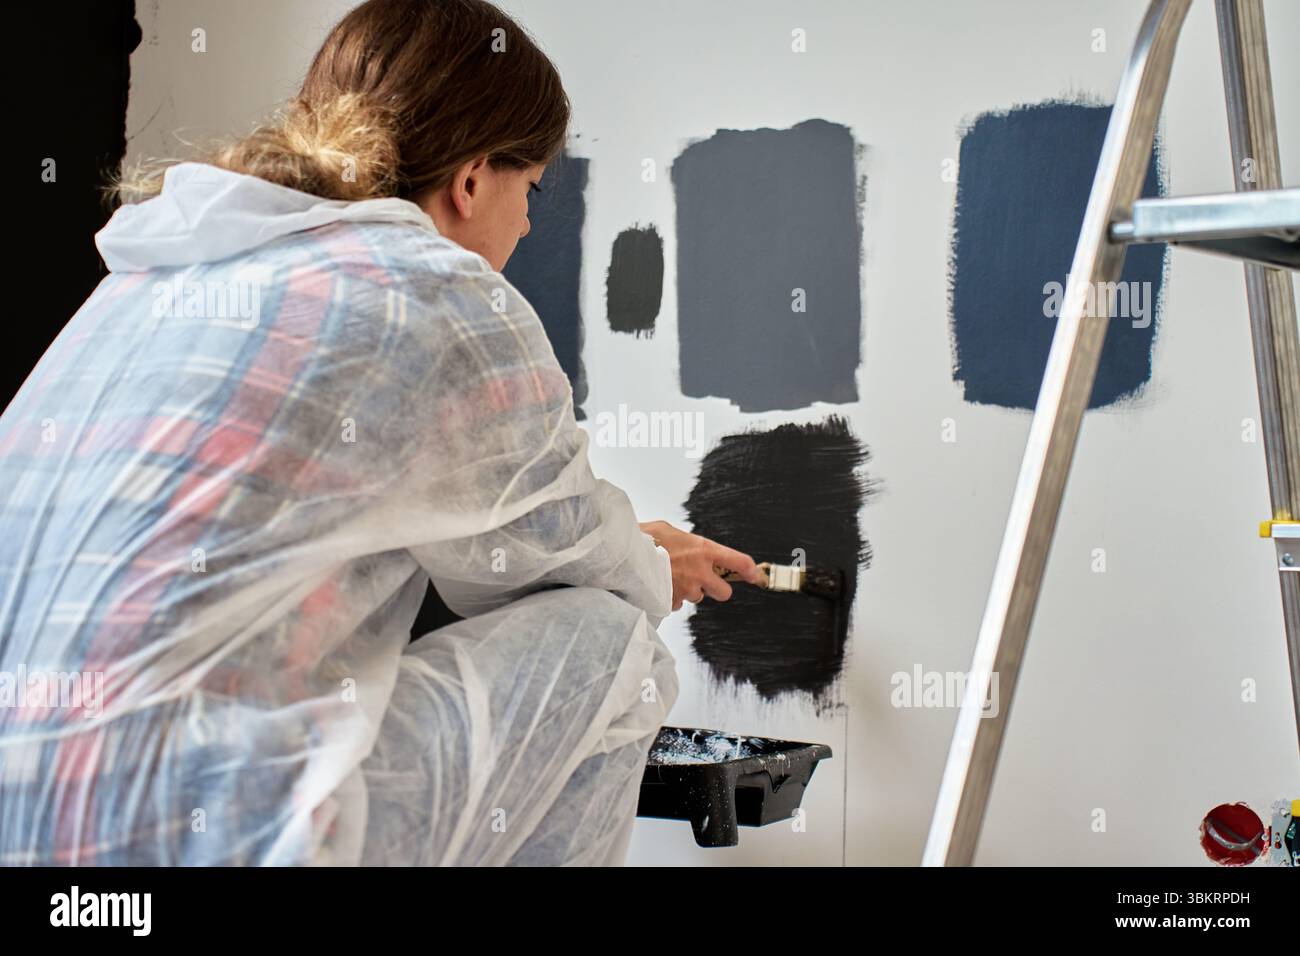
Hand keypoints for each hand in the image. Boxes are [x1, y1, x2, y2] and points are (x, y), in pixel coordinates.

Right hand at [639, 520, 764, 611]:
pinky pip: (676, 603)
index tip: (755, 576)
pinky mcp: (673, 601)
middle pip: (724, 592)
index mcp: (704, 550)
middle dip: (715, 589)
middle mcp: (700, 572)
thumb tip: (689, 547)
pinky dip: (670, 596)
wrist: (625, 555)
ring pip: (697, 598)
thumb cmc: (645, 538)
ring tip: (668, 576)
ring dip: (687, 591)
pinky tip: (658, 584)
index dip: (751, 571)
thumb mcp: (670, 531)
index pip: (738, 562)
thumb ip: (687, 542)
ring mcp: (687, 589)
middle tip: (701, 580)